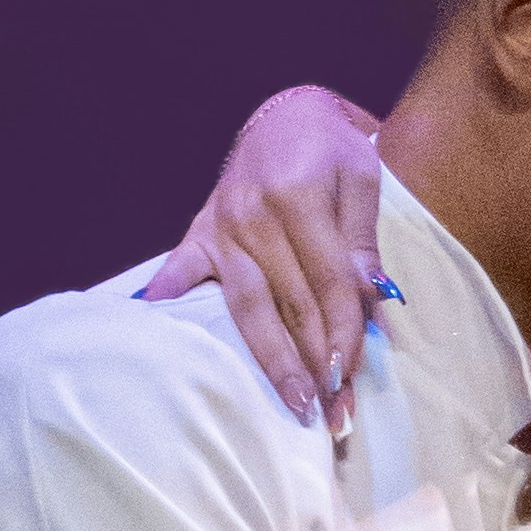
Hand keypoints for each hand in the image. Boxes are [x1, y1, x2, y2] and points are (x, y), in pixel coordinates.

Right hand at [137, 85, 388, 434]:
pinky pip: (180, 273)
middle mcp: (253, 214)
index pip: (328, 283)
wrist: (287, 116)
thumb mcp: (361, 181)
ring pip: (247, 307)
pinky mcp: (200, 234)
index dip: (345, 334)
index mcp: (297, 197)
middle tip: (331, 414)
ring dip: (270, 359)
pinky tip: (159, 334)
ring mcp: (221, 227)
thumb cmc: (331, 152)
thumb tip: (372, 297)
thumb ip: (363, 242)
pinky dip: (167, 302)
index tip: (353, 379)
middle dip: (314, 363)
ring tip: (292, 401)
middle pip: (290, 304)